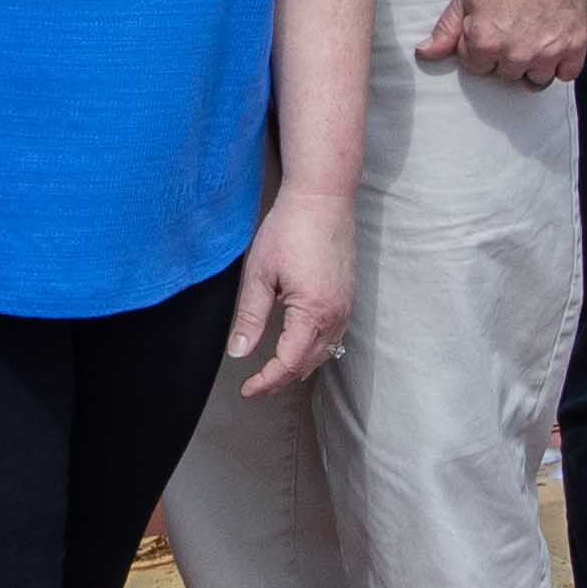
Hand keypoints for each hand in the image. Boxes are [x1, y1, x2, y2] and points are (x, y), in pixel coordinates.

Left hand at [230, 189, 356, 397]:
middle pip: (309, 364)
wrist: (323, 198)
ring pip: (325, 353)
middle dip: (281, 380)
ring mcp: (346, 306)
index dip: (266, 381)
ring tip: (274, 374)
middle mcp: (335, 315)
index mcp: (313, 312)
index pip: (289, 363)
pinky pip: (335, 337)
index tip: (247, 390)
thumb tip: (239, 352)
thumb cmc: (290, 228)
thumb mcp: (259, 274)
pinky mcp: (348, 297)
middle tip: (256, 386)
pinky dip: (316, 351)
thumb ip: (250, 317)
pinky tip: (300, 348)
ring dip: (299, 367)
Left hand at [423, 0, 586, 85]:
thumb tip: (425, 53)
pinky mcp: (576, 44)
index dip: (478, 44)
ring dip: (531, 64)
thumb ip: (447, 28)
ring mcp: (549, 51)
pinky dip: (560, 64)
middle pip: (504, 74)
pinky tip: (553, 41)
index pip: (475, 65)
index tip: (488, 25)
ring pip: (534, 79)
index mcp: (485, 40)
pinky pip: (566, 74)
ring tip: (531, 35)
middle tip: (511, 25)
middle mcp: (517, 52)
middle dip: (503, 55)